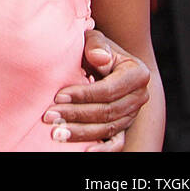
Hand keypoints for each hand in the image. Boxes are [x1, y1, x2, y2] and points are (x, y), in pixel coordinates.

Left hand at [43, 29, 149, 149]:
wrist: (103, 60)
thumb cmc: (94, 48)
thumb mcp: (94, 39)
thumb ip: (96, 45)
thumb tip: (99, 58)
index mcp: (137, 74)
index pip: (109, 90)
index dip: (83, 95)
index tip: (58, 97)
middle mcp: (139, 96)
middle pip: (107, 112)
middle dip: (76, 116)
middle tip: (50, 116)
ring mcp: (132, 113)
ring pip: (108, 128)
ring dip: (81, 132)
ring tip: (56, 132)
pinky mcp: (124, 126)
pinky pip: (117, 142)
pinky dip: (102, 148)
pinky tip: (84, 151)